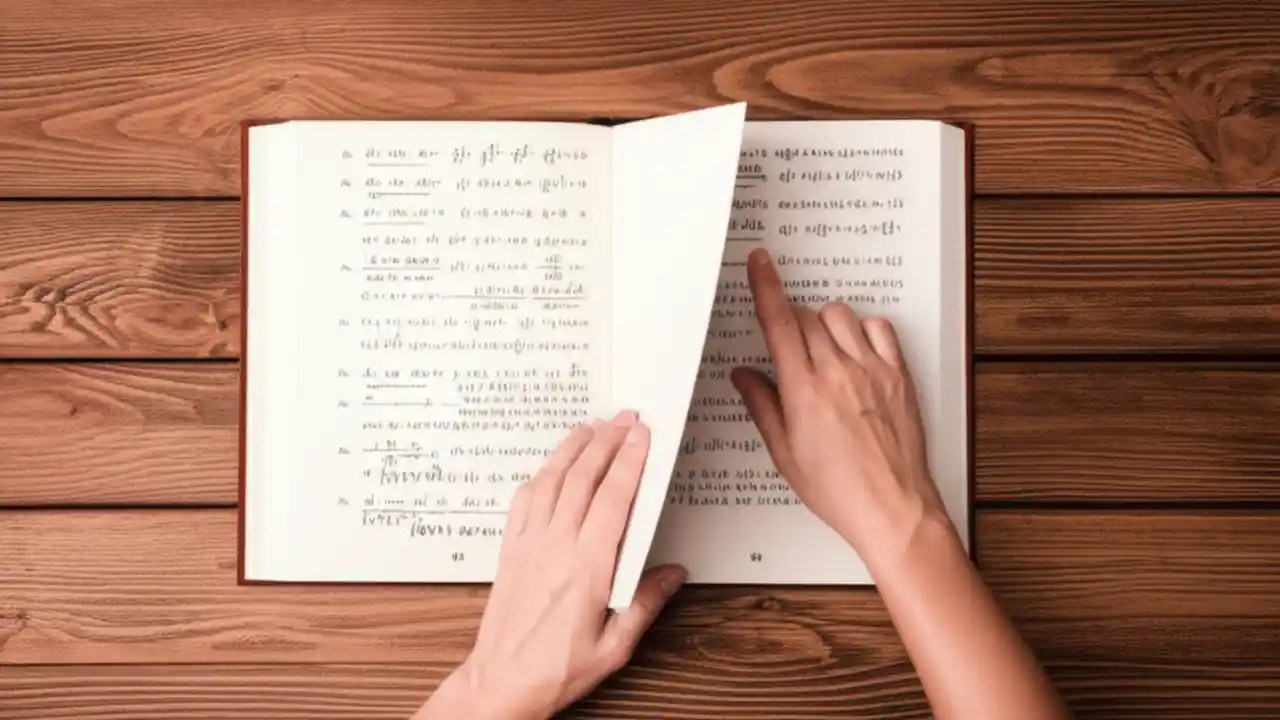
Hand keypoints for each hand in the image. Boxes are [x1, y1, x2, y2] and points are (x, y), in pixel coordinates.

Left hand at [415, 412, 687, 719]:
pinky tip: (551, 466)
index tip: (643, 435)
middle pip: (583, 478)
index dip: (630, 461)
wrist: (500, 683)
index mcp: (588, 568)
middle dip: (607, 441)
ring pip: (551, 480)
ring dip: (573, 448)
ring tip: (592, 427)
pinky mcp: (510, 550)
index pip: (613, 498)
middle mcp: (556, 547)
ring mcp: (529, 544)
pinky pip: (524, 500)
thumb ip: (645, 604)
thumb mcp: (615, 646)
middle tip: (625, 417)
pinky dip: (540, 475)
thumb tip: (672, 573)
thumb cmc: (555, 670)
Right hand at [730, 249, 953, 574]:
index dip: (765, 286)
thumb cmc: (839, 489)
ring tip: (823, 352)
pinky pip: (880, 330)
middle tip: (789, 347)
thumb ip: (763, 405)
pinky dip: (864, 330)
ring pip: (841, 316)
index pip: (779, 322)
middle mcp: (838, 373)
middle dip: (792, 321)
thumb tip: (745, 376)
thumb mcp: (785, 452)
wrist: (891, 508)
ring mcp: (871, 371)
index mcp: (804, 391)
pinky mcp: (897, 376)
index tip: (759, 262)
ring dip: (825, 324)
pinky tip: (857, 352)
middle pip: (807, 316)